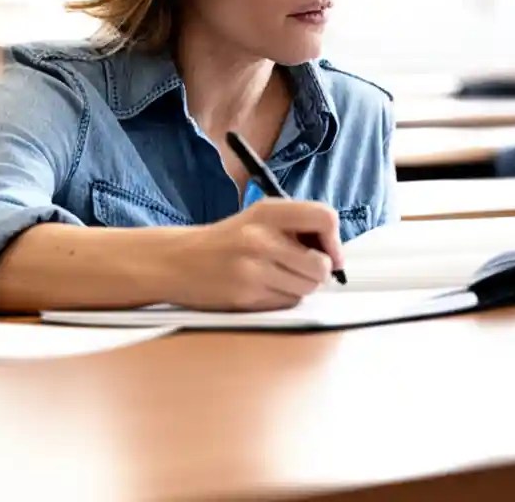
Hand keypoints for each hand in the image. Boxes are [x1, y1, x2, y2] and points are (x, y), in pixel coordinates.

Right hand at [160, 199, 345, 310]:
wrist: (178, 261)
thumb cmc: (225, 241)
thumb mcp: (258, 218)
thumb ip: (296, 226)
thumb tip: (336, 253)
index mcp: (268, 212)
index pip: (325, 218)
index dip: (334, 240)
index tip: (328, 251)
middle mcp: (261, 238)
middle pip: (321, 265)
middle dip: (318, 272)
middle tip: (301, 269)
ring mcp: (253, 269)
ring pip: (307, 288)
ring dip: (299, 287)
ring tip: (277, 277)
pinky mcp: (246, 296)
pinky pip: (286, 303)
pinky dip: (281, 299)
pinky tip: (262, 289)